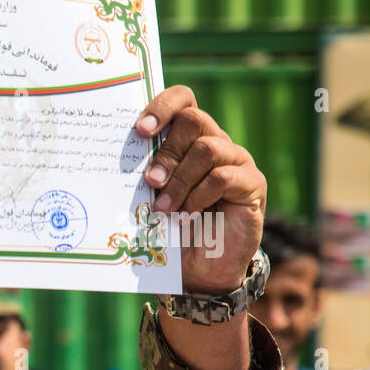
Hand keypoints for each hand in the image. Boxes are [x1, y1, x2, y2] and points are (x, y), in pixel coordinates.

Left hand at [135, 87, 266, 292]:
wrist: (200, 269)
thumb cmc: (171, 229)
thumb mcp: (151, 198)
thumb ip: (144, 174)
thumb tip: (117, 156)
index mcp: (188, 140)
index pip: (183, 100)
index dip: (162, 105)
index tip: (140, 130)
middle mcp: (215, 143)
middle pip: (193, 120)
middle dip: (166, 152)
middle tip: (149, 182)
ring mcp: (237, 161)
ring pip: (208, 148)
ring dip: (179, 180)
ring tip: (164, 208)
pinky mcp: (252, 184)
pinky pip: (223, 176)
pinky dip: (199, 196)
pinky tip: (187, 214)